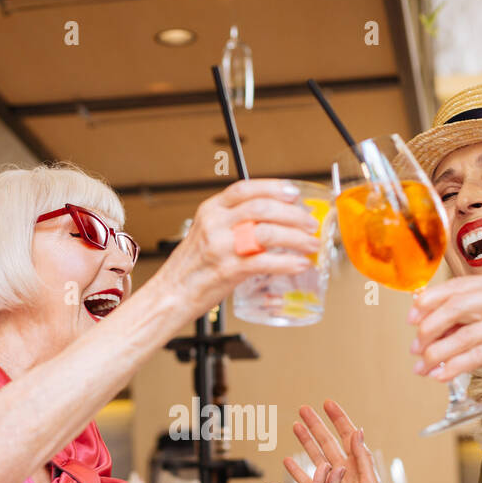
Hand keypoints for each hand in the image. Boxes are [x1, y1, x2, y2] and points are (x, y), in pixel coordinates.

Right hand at [150, 179, 321, 322]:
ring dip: (297, 238)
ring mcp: (222, 247)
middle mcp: (216, 224)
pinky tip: (299, 264)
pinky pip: (266, 262)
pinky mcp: (228, 270)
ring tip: (311, 244)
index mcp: (211, 210)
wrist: (170, 295)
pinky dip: (288, 263)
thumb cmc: (191, 268)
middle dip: (294, 214)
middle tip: (310, 223)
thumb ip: (234, 223)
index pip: (246, 189)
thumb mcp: (208, 233)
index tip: (294, 194)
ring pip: (268, 233)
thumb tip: (272, 220)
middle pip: (263, 208)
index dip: (274, 187)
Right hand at [284, 400, 385, 482]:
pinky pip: (305, 479)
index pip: (347, 436)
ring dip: (305, 441)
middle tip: (303, 409)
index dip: (338, 419)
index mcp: (358, 466)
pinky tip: (288, 460)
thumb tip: (358, 432)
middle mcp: (344, 472)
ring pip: (315, 456)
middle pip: (327, 442)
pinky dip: (296, 469)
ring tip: (294, 426)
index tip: (327, 404)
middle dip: (316, 425)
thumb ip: (363, 458)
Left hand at [407, 271, 481, 402]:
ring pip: (463, 335)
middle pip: (456, 307)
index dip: (429, 302)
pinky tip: (440, 375)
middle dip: (429, 329)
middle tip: (415, 348)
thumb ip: (465, 316)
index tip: (411, 318)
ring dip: (436, 354)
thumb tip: (420, 318)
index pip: (458, 286)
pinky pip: (476, 356)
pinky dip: (454, 367)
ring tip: (422, 367)